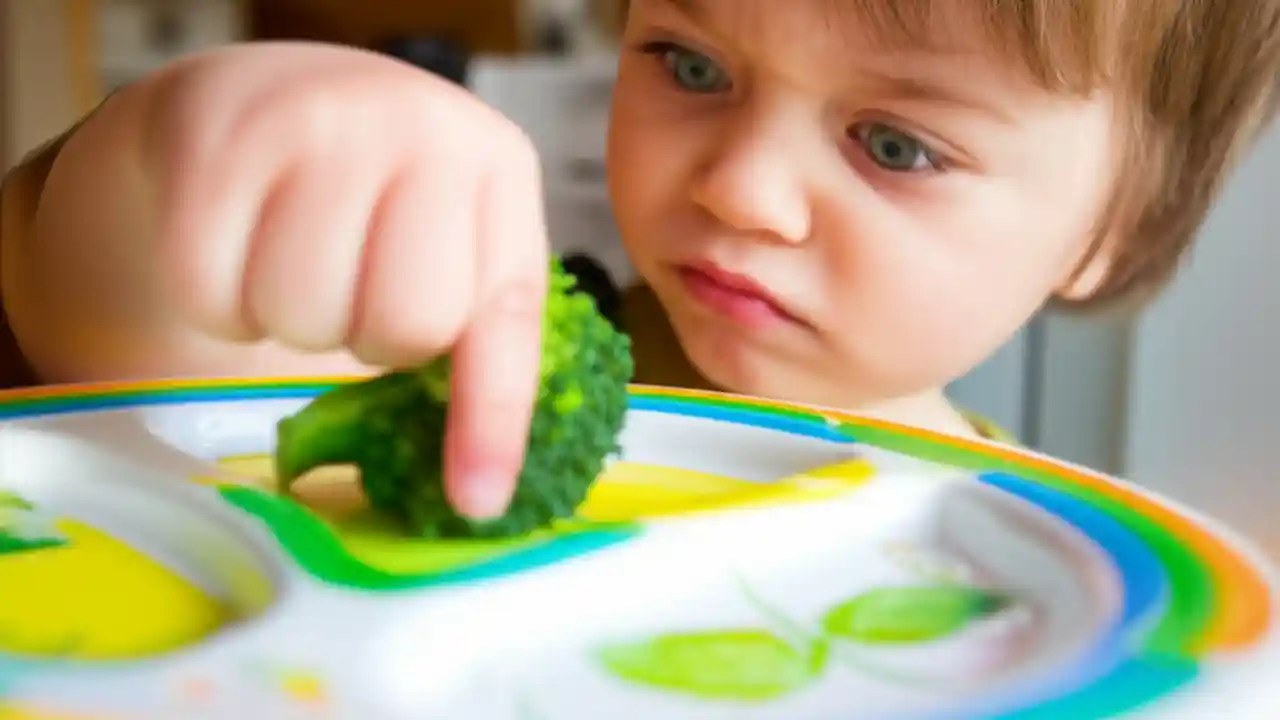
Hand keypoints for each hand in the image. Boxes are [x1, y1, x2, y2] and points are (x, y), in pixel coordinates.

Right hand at [39, 42, 549, 517]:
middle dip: (373, 340)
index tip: (476, 501)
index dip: (491, 418)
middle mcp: (418, 130)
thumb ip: (475, 332)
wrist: (280, 98)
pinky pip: (210, 291)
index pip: (503, 314)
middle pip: (401, 325)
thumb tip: (479, 489)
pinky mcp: (215, 141)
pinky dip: (220, 303)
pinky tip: (240, 253)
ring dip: (292, 320)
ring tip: (300, 264)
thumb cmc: (385, 195)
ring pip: (301, 312)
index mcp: (497, 169)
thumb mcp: (457, 238)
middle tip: (359, 297)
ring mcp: (314, 125)